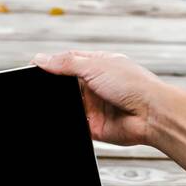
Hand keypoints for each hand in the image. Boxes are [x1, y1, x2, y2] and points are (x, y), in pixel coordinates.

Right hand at [32, 50, 177, 146]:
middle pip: (64, 85)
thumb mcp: (96, 65)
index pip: (67, 61)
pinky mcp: (93, 126)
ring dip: (59, 106)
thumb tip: (41, 59)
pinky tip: (60, 119)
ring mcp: (93, 106)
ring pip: (66, 105)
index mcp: (97, 65)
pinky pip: (73, 124)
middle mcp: (95, 85)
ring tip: (49, 104)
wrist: (152, 115)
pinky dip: (66, 123)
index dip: (50, 64)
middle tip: (37, 87)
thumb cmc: (135, 85)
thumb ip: (66, 63)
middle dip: (53, 87)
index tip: (33, 67)